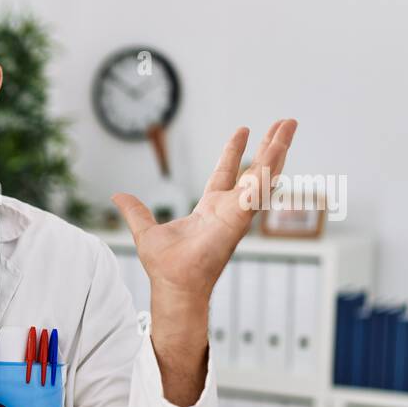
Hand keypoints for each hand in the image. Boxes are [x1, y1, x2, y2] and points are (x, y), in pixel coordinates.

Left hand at [112, 119, 297, 305]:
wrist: (173, 283)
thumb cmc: (165, 267)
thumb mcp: (145, 231)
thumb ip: (135, 211)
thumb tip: (118, 197)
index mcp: (210, 209)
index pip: (226, 174)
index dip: (233, 152)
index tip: (243, 130)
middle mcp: (229, 208)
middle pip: (254, 170)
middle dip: (269, 146)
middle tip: (285, 123)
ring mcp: (238, 212)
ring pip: (264, 174)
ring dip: (278, 150)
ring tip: (290, 125)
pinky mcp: (240, 217)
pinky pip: (258, 189)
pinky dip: (270, 169)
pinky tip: (281, 148)